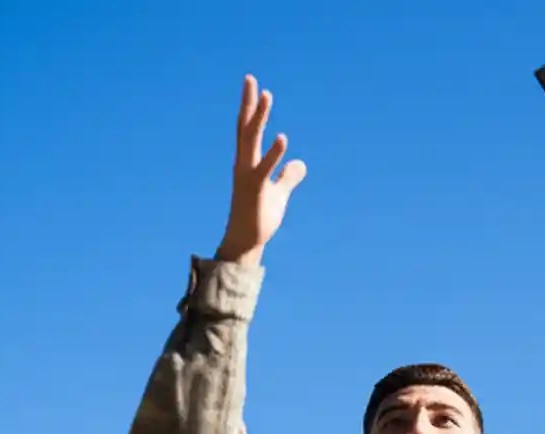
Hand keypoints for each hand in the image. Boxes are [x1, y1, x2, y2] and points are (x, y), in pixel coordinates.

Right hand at [216, 75, 307, 264]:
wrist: (247, 243)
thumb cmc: (259, 218)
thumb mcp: (278, 194)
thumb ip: (287, 177)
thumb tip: (300, 164)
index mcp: (248, 163)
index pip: (248, 128)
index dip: (251, 107)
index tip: (253, 85)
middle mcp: (244, 164)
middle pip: (245, 127)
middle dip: (249, 103)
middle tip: (251, 78)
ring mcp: (248, 176)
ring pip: (252, 140)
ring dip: (259, 117)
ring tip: (266, 94)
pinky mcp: (256, 190)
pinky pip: (265, 168)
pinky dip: (274, 153)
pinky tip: (283, 137)